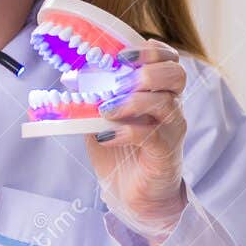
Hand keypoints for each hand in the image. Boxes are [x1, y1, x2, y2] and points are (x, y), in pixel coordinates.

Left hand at [85, 40, 188, 243]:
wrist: (134, 194)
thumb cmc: (122, 152)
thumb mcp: (102, 120)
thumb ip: (93, 99)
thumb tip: (69, 78)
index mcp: (159, 92)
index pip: (170, 60)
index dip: (152, 50)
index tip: (124, 54)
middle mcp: (171, 106)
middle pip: (175, 74)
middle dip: (147, 70)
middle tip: (119, 79)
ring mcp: (171, 129)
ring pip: (165, 102)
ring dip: (131, 101)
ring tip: (106, 109)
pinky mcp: (165, 152)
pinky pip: (151, 135)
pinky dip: (126, 131)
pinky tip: (105, 136)